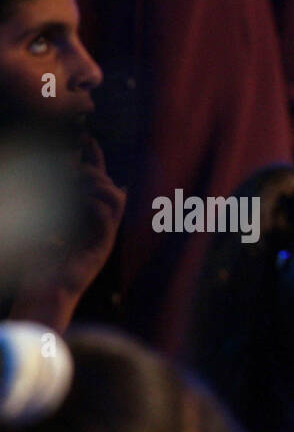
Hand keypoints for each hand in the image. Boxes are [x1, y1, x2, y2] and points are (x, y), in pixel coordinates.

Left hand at [8, 134, 123, 331]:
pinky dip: (92, 205)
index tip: (86, 137)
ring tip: (78, 183)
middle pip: (111, 186)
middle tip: (76, 163)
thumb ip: (47, 204)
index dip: (94, 158)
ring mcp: (102, 237)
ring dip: (96, 185)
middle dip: (95, 168)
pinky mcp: (100, 248)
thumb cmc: (41, 263)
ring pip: (114, 198)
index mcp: (89, 218)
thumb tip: (49, 176)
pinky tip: (78, 203)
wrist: (48, 293)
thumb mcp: (42, 225)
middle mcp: (101, 226)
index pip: (98, 181)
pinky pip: (105, 218)